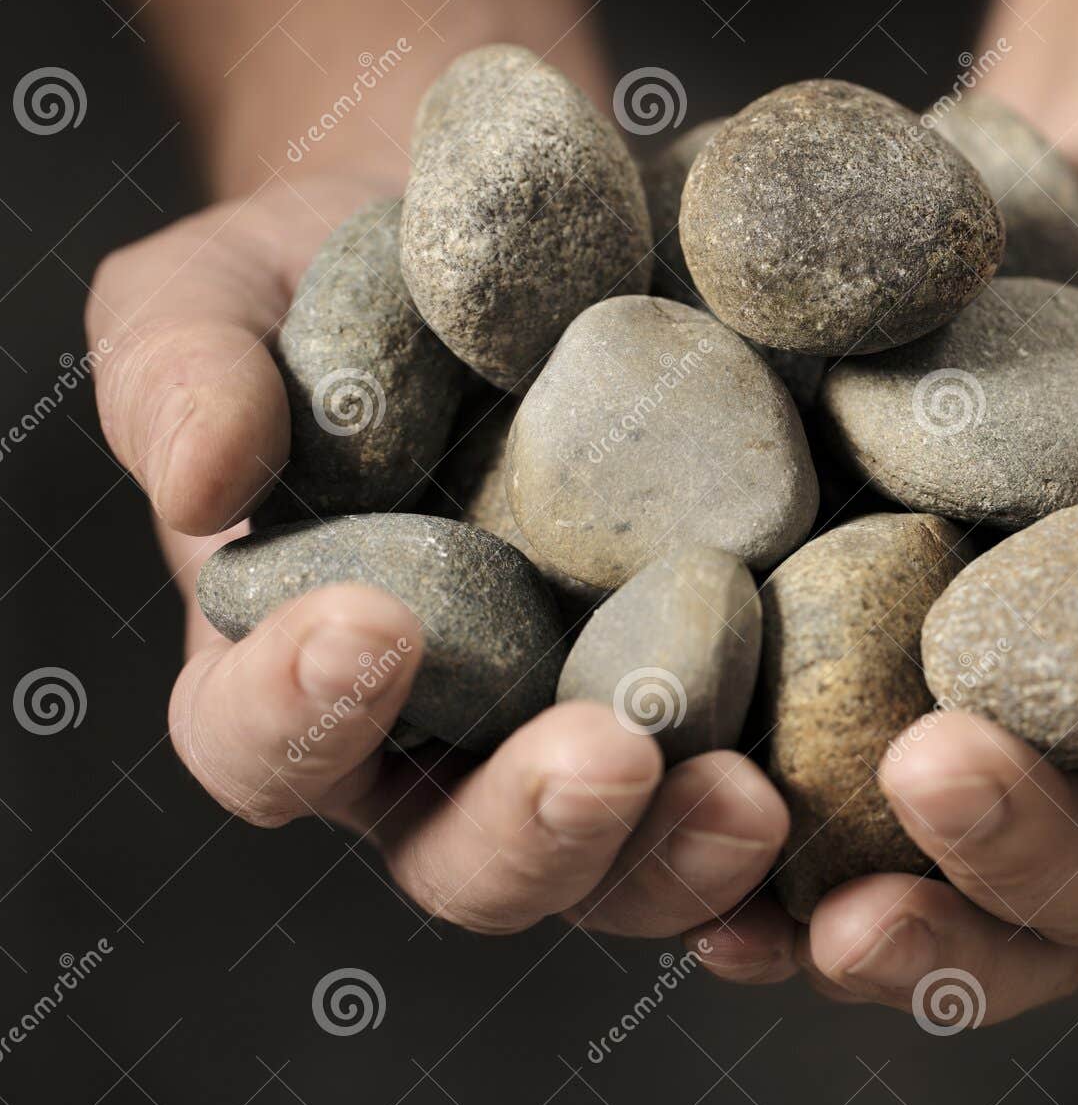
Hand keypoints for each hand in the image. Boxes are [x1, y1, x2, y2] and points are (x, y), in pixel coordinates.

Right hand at [85, 173, 789, 936]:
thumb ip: (181, 375)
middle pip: (471, 858)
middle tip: (602, 760)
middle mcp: (454, 744)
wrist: (525, 241)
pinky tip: (870, 781)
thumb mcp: (222, 293)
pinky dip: (810, 818)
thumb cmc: (344, 274)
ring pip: (630, 863)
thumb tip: (203, 481)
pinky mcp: (724, 699)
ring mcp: (597, 731)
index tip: (364, 624)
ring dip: (683, 855)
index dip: (297, 711)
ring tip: (754, 799)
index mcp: (304, 672)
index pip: (260, 740)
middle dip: (532, 826)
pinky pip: (762, 791)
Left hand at [687, 111, 1077, 1022]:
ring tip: (811, 920)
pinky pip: (828, 834)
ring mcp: (999, 724)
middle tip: (938, 774)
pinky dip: (770, 876)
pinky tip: (699, 877)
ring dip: (904, 930)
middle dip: (1033, 849)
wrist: (1054, 196)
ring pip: (973, 899)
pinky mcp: (863, 701)